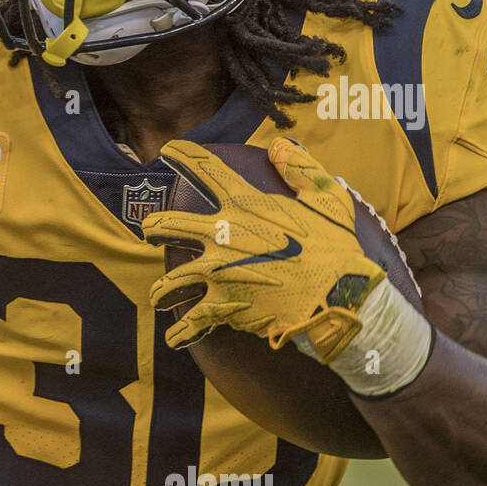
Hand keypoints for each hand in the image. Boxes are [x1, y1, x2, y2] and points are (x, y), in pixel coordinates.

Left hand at [141, 137, 386, 358]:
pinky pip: (190, 322)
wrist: (338, 296)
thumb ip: (301, 169)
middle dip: (154, 227)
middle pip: (169, 226)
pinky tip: (173, 339)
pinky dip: (180, 333)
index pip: (206, 170)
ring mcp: (216, 273)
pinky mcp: (222, 306)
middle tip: (148, 230)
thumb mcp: (328, 199)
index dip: (183, 155)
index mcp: (245, 205)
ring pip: (169, 281)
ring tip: (158, 297)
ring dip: (161, 290)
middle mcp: (221, 236)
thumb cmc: (337, 248)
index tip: (167, 151)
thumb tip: (278, 146)